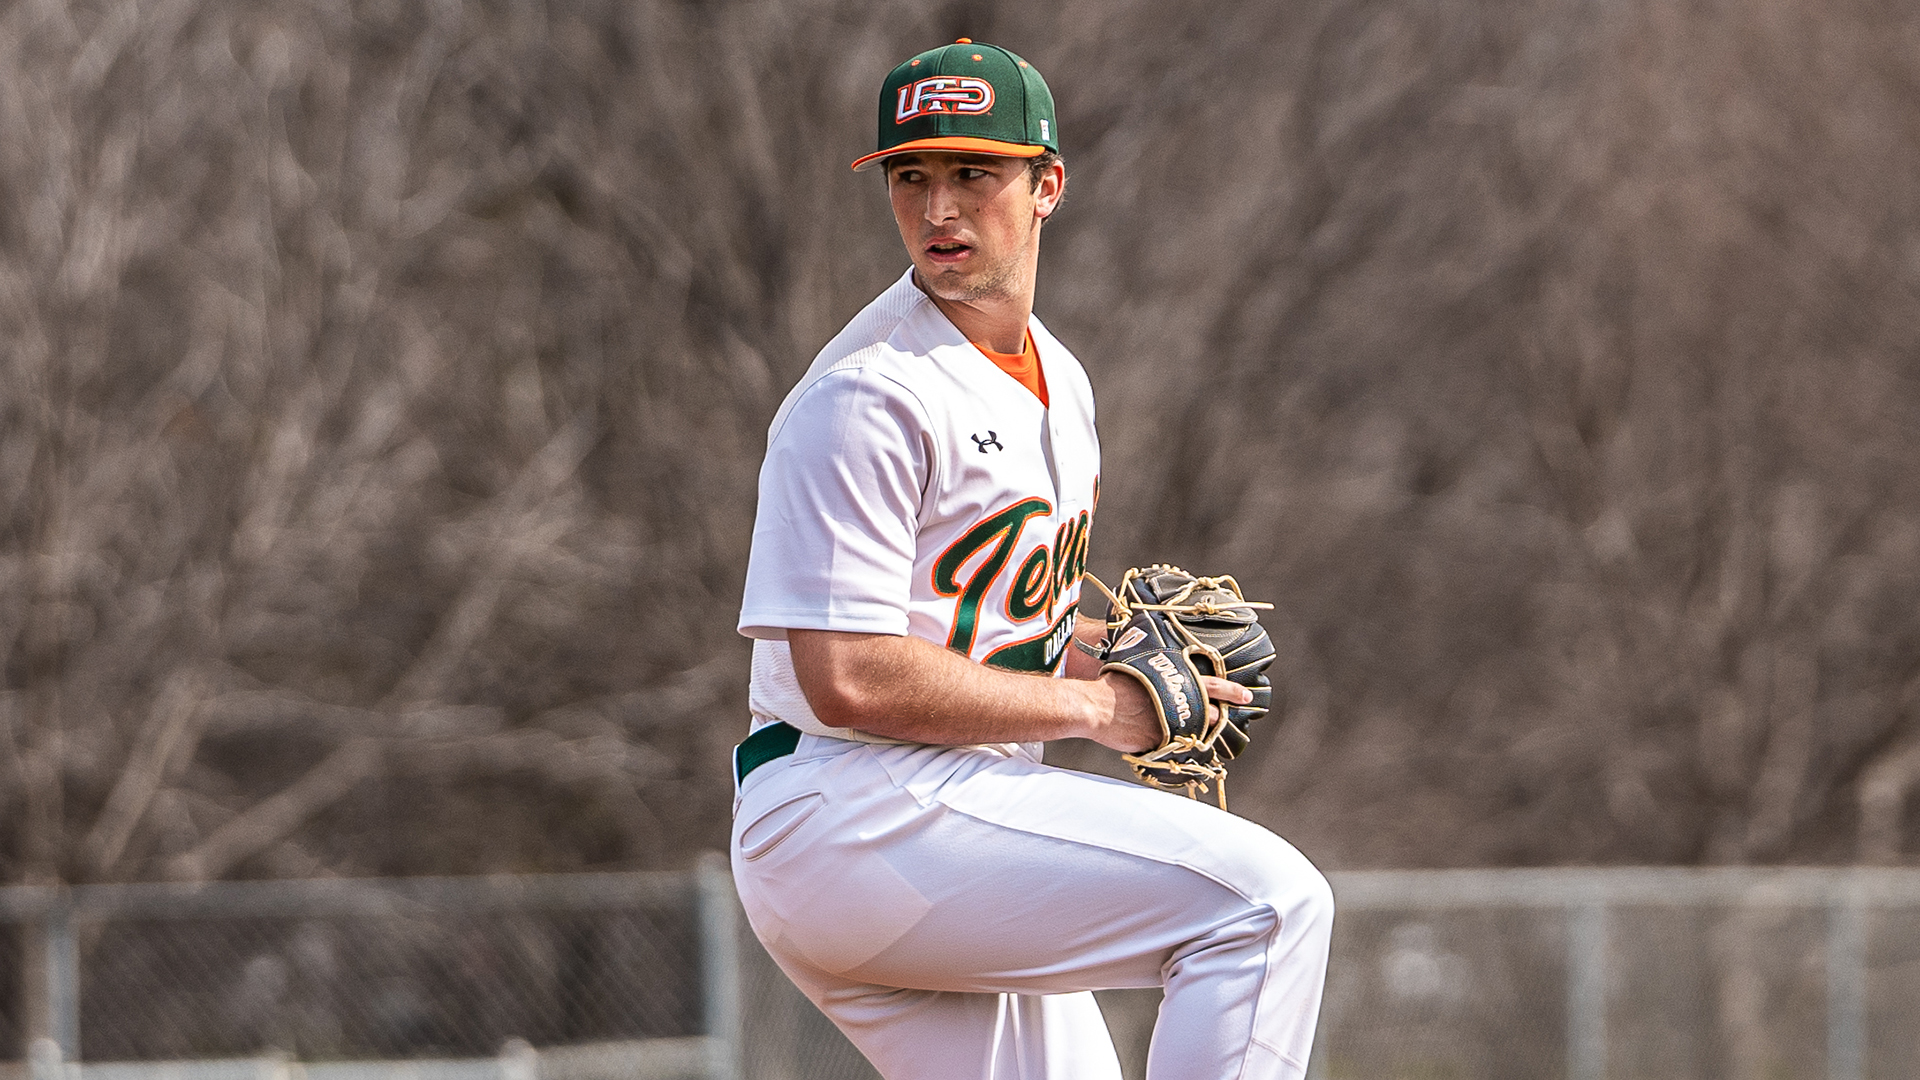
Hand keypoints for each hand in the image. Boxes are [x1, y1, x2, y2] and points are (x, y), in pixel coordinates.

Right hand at [1092, 672, 1252, 752]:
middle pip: (1210, 707)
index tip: (1244, 694)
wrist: (1093, 707)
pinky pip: (1176, 745)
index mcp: (1171, 682)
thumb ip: (1151, 669)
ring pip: (1197, 729)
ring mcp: (1169, 723)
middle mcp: (1175, 701)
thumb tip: (1156, 665)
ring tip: (1215, 732)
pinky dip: (1181, 746)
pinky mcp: (1159, 741)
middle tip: (1243, 704)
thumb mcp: (1133, 665)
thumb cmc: (1109, 685)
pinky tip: (1186, 747)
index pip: (1208, 684)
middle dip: (1228, 706)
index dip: (1228, 689)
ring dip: (1207, 730)